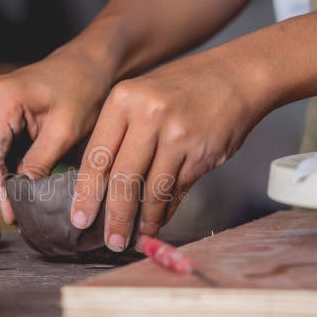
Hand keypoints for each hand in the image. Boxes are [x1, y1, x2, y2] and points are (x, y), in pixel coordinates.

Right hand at [0, 48, 112, 222]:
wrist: (87, 64)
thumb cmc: (82, 89)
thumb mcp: (65, 132)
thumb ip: (38, 164)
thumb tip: (20, 198)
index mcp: (0, 98)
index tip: (13, 214)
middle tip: (18, 215)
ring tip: (21, 203)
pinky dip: (3, 166)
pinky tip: (21, 182)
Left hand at [70, 49, 269, 250]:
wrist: (237, 75)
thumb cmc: (182, 89)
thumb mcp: (141, 96)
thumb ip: (119, 133)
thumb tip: (98, 186)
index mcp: (124, 99)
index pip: (97, 156)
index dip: (86, 193)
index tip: (80, 219)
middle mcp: (149, 114)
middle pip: (122, 178)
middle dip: (115, 217)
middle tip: (111, 240)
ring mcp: (178, 134)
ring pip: (152, 190)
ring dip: (143, 220)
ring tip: (135, 237)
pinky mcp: (202, 152)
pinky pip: (177, 190)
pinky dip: (166, 209)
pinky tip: (158, 219)